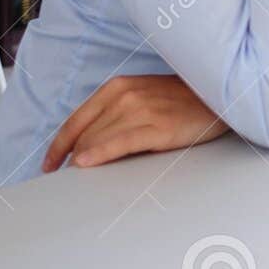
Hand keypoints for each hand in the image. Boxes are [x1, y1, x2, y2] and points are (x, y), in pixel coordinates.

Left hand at [43, 75, 228, 170]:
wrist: (220, 96)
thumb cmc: (182, 101)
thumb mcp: (143, 96)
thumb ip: (116, 113)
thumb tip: (86, 144)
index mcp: (118, 86)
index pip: (75, 121)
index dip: (57, 145)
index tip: (49, 165)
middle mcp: (125, 95)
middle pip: (84, 135)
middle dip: (72, 158)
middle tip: (67, 179)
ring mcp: (141, 110)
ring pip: (97, 140)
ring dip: (83, 161)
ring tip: (78, 181)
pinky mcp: (158, 127)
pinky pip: (120, 143)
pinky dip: (99, 154)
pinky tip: (84, 164)